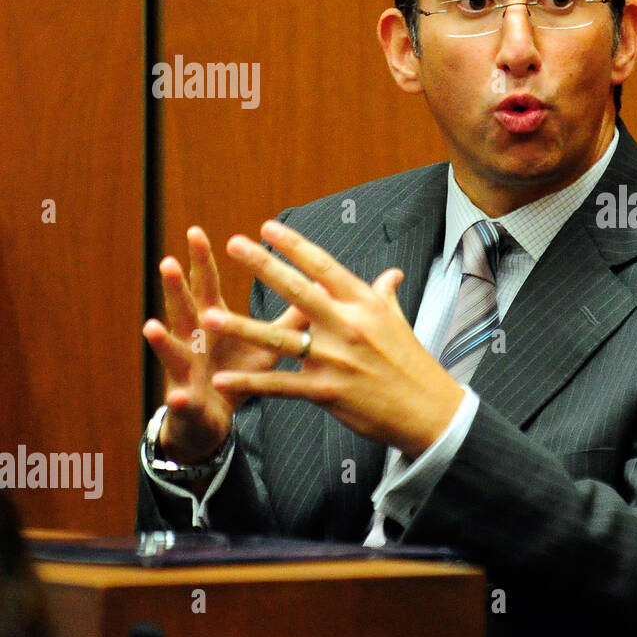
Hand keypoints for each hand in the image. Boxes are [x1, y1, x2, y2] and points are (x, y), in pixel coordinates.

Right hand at [142, 226, 309, 463]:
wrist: (212, 419)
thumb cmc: (237, 373)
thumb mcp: (265, 342)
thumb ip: (290, 316)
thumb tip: (317, 287)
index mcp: (211, 323)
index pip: (205, 286)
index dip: (201, 261)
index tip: (195, 232)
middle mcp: (192, 342)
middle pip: (182, 310)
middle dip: (174, 288)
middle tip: (168, 262)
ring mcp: (185, 372)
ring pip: (172, 353)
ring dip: (163, 341)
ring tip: (151, 326)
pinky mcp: (186, 403)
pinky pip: (183, 401)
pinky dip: (180, 399)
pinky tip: (178, 396)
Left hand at [202, 220, 464, 458]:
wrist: (427, 409)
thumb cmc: (412, 364)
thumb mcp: (399, 322)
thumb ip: (385, 296)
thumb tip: (392, 274)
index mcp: (364, 305)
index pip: (324, 267)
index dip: (294, 246)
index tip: (268, 227)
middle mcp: (347, 325)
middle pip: (298, 290)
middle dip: (264, 266)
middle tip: (235, 245)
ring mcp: (335, 359)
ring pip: (280, 339)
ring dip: (242, 327)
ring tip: (208, 317)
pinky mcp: (326, 391)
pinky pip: (280, 385)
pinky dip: (250, 382)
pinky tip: (222, 378)